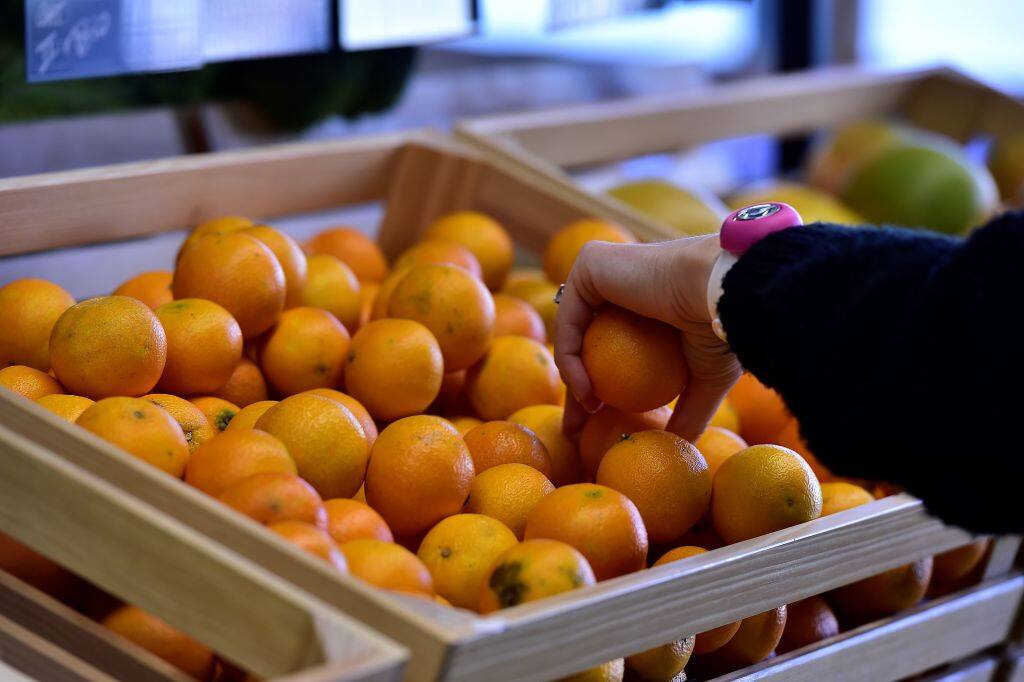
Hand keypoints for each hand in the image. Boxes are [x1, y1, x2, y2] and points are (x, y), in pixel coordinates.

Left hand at [553, 235, 741, 442]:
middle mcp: (624, 280)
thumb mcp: (704, 381)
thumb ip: (687, 412)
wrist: (724, 290)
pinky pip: (569, 321)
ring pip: (574, 332)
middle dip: (575, 388)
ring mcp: (605, 267)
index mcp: (648, 302)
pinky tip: (586, 394)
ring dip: (572, 379)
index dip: (599, 387)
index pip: (610, 349)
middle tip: (574, 429)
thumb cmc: (723, 332)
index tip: (595, 424)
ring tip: (584, 416)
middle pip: (586, 341)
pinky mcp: (590, 262)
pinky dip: (570, 360)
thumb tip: (675, 449)